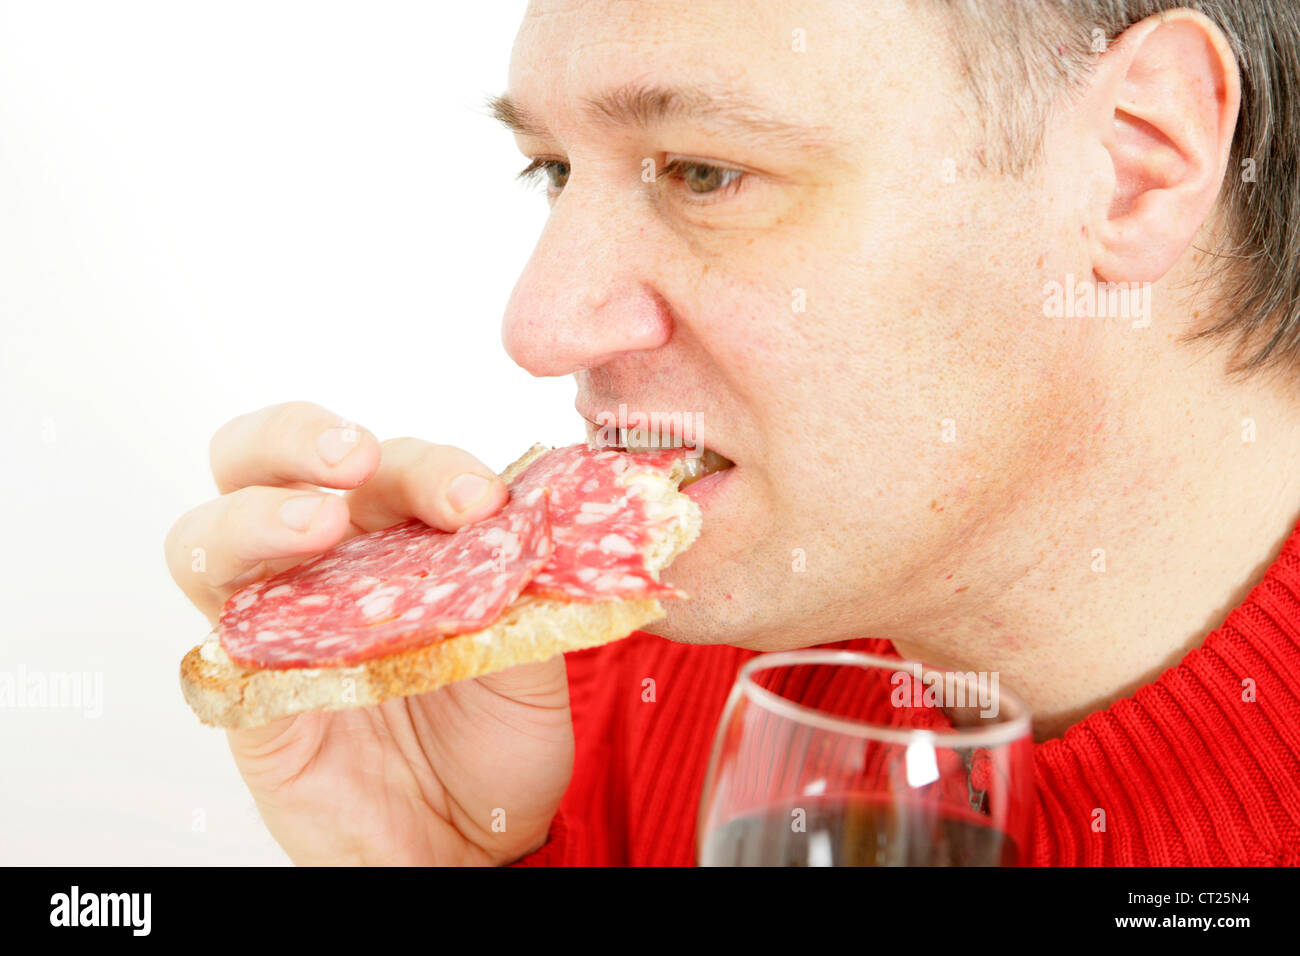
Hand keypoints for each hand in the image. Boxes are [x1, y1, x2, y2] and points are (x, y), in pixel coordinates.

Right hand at [165, 401, 570, 864]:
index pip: (391, 470)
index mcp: (394, 539)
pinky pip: (213, 643)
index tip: (480, 500)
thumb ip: (521, 583)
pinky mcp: (246, 696)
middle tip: (357, 458)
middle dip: (300, 439)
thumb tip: (531, 510)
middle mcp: (323, 567)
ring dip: (257, 514)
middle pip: (262, 463)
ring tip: (317, 523)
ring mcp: (275, 626)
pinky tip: (286, 611)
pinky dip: (239, 613)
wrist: (474, 846)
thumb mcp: (532, 651)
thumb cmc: (497, 741)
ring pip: (210, 536)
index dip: (431, 468)